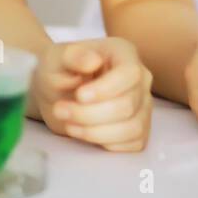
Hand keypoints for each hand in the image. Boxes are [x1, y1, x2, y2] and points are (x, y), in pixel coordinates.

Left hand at [32, 38, 152, 151]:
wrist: (56, 92)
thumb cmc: (59, 70)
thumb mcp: (56, 58)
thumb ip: (73, 56)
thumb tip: (93, 60)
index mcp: (124, 54)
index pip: (129, 73)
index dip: (106, 89)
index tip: (79, 96)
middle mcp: (139, 79)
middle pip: (127, 105)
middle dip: (89, 113)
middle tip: (60, 110)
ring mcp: (142, 106)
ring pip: (132, 128)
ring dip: (95, 131)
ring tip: (68, 123)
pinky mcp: (138, 129)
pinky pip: (131, 143)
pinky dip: (104, 142)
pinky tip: (82, 131)